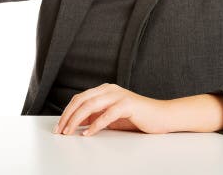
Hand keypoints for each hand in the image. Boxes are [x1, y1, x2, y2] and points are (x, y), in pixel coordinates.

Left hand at [53, 83, 170, 135]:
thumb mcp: (112, 117)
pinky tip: (88, 133)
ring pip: (90, 105)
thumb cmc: (138, 117)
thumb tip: (77, 123)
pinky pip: (107, 115)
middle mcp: (109, 89)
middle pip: (81, 100)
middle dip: (67, 116)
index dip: (67, 112)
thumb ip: (96, 117)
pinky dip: (95, 125)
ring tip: (69, 132)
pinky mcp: (127, 105)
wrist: (163, 116)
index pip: (80, 98)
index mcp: (105, 90)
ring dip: (76, 120)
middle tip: (60, 130)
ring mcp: (118, 95)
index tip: (59, 125)